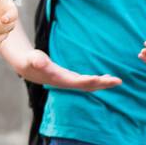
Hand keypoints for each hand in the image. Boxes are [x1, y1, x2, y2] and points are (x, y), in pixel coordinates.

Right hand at [4, 47, 122, 90]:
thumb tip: (40, 62)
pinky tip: (105, 77)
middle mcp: (66, 83)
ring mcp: (69, 82)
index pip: (76, 82)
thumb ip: (36, 60)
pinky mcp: (71, 79)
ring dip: (103, 84)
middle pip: (87, 86)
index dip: (89, 81)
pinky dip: (98, 80)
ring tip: (117, 81)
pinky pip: (87, 82)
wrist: (27, 67)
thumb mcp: (31, 58)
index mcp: (59, 79)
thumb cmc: (29, 61)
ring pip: (89, 85)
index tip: (100, 79)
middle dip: (102, 84)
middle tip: (118, 81)